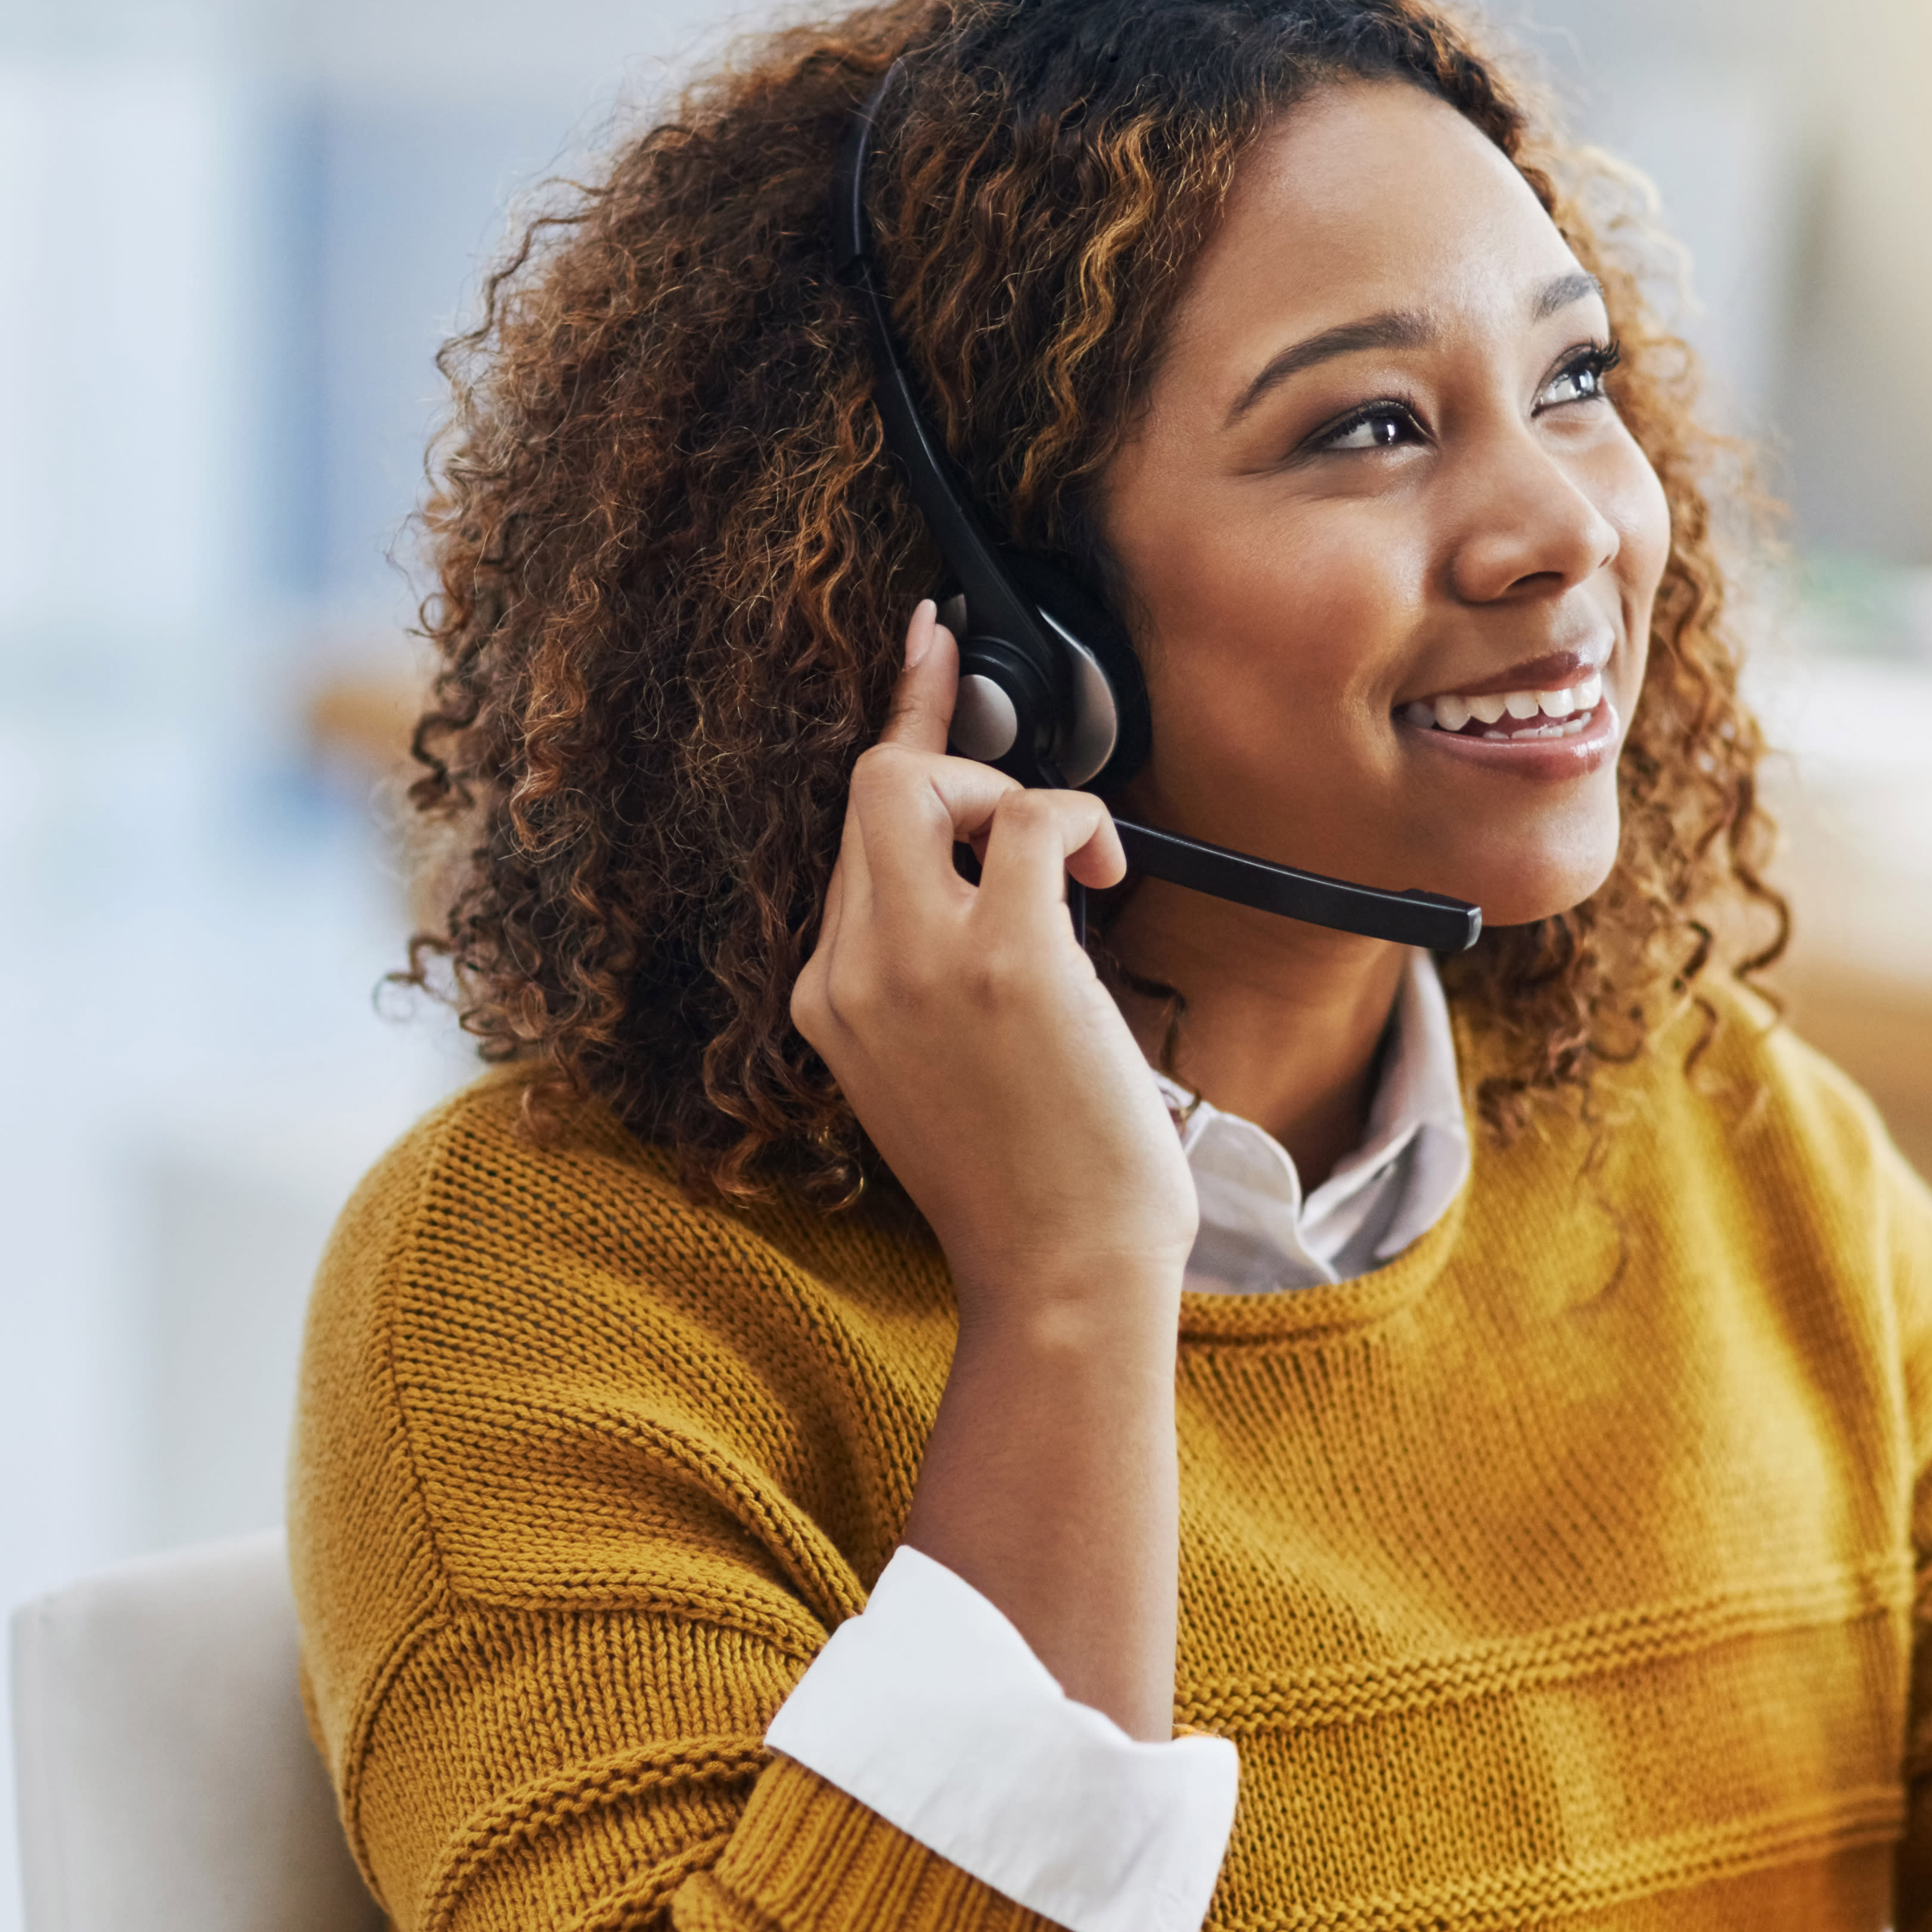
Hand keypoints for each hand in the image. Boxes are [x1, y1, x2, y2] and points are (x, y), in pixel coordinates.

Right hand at [793, 602, 1196, 1734]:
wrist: (1061, 1277)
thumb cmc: (1031, 1189)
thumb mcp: (937, 1076)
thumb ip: (929, 982)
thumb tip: (997, 886)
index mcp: (828, 999)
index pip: (846, 840)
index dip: (897, 737)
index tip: (926, 654)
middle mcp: (850, 971)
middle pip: (870, 789)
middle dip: (943, 742)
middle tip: (1010, 746)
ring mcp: (916, 962)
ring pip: (921, 782)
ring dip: (1010, 792)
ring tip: (1072, 865)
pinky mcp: (1002, 960)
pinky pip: (1025, 818)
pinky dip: (1072, 819)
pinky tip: (1103, 870)